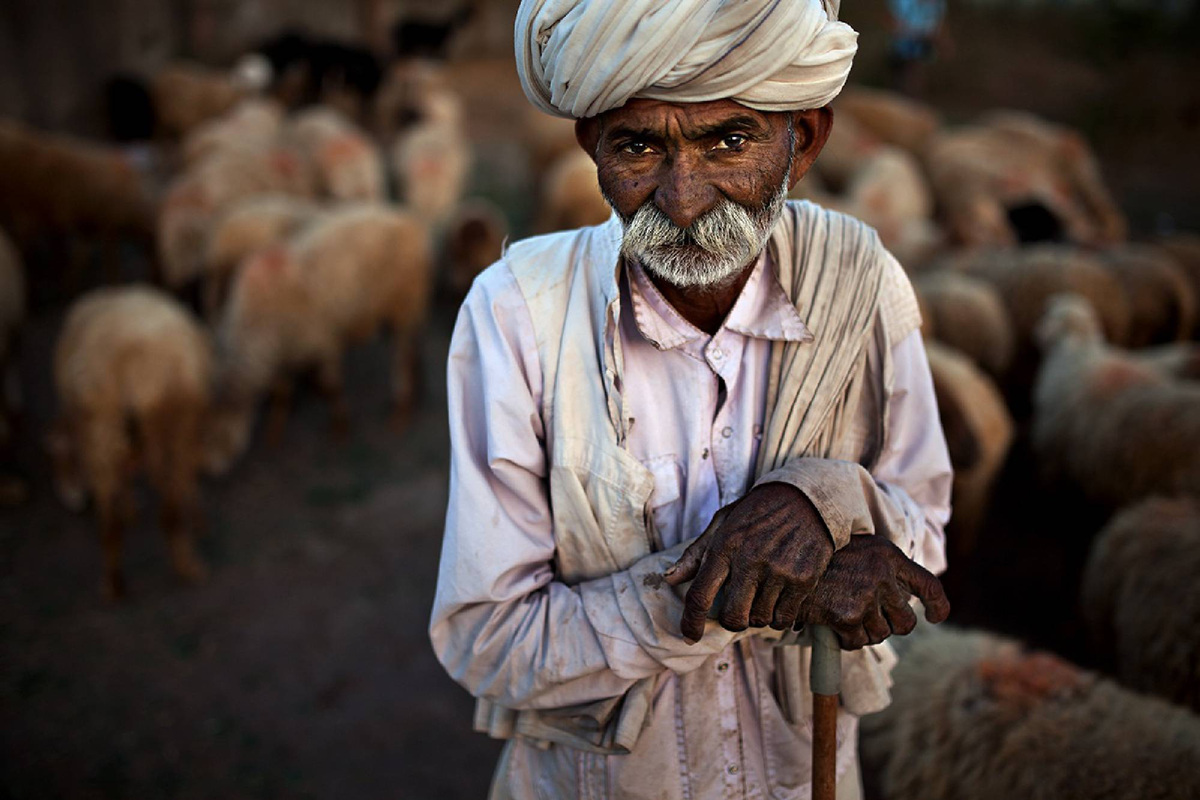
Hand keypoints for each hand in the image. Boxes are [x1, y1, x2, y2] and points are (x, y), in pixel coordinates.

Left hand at [663, 482, 833, 642]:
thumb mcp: (723, 523)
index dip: (691, 622)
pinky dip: (778, 617)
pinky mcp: (804, 579)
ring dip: (757, 616)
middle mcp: (751, 559)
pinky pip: (784, 618)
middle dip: (732, 621)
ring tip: (762, 596)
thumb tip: (670, 580)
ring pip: (759, 620)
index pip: (700, 595)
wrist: (806, 497)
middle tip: (738, 611)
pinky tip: (779, 600)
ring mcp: (779, 571)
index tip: (689, 636)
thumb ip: (696, 554)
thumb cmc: (758, 512)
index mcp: (725, 546)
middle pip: (733, 617)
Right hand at [798, 535, 949, 649]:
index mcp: (888, 555)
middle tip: (872, 618)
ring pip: (881, 635)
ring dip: (866, 632)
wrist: (785, 557)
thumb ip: (883, 567)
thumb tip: (902, 598)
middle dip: (892, 625)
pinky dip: (848, 640)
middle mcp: (882, 574)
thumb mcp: (858, 548)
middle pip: (906, 621)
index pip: (929, 585)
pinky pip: (858, 642)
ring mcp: (865, 596)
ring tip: (846, 615)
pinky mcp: (847, 616)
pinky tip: (834, 625)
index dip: (938, 606)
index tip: (935, 617)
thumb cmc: (822, 555)